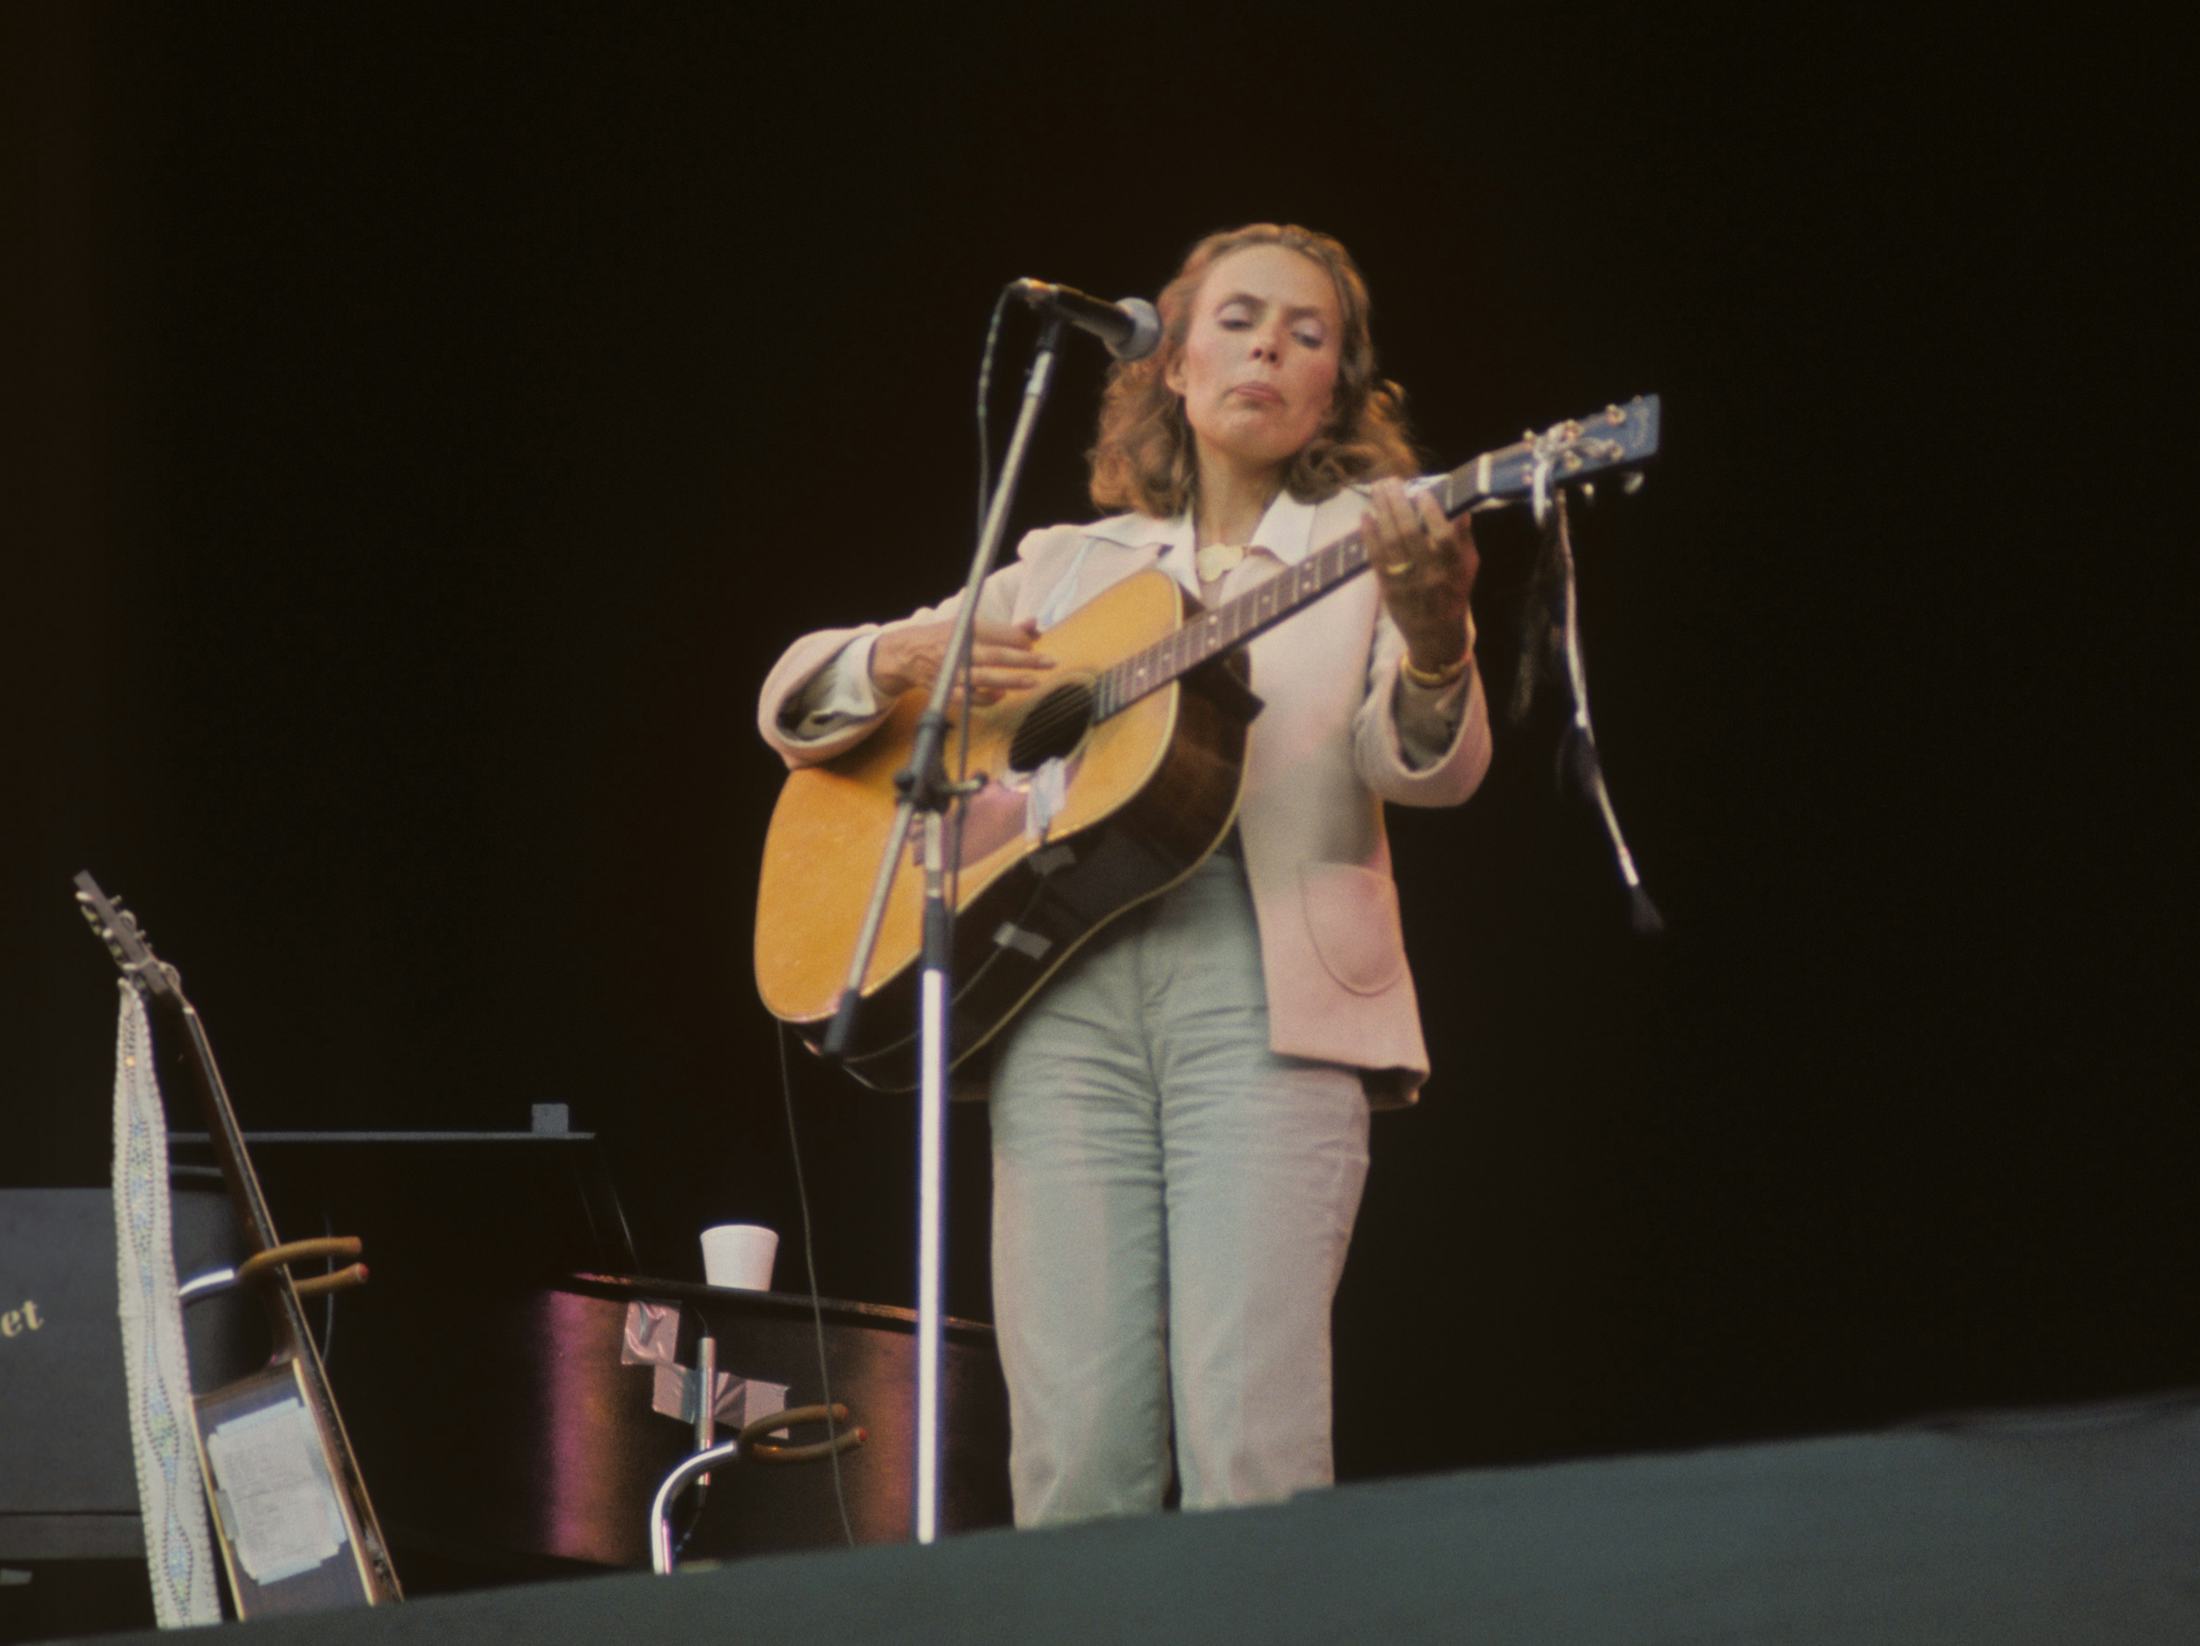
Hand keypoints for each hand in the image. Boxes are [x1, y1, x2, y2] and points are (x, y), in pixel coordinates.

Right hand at [870, 616, 1053, 704]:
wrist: (909, 654)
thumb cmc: (948, 637)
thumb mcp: (973, 626)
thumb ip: (1006, 629)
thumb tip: (1036, 624)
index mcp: (968, 630)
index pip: (1001, 634)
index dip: (1021, 639)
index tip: (1036, 642)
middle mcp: (961, 650)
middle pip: (997, 656)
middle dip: (1025, 660)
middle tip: (1050, 662)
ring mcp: (954, 673)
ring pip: (986, 679)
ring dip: (1010, 681)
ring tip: (1033, 682)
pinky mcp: (948, 691)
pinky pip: (971, 699)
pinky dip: (988, 699)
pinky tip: (1003, 696)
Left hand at [1364, 478, 1477, 672]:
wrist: (1435, 632)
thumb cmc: (1454, 591)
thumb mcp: (1468, 565)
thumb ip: (1463, 536)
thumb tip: (1458, 504)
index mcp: (1454, 567)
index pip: (1444, 536)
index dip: (1432, 512)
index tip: (1421, 491)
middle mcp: (1430, 574)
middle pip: (1410, 534)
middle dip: (1398, 503)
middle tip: (1390, 481)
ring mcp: (1406, 581)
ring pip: (1390, 542)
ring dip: (1381, 512)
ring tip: (1377, 489)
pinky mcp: (1387, 588)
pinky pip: (1376, 558)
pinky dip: (1369, 535)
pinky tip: (1366, 515)